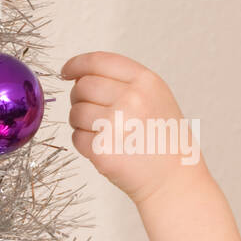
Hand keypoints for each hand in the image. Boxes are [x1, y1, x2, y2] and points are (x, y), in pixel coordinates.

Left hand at [60, 51, 201, 205]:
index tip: (67, 70)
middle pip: (82, 86)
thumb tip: (81, 75)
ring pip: (75, 112)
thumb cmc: (165, 141)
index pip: (98, 61)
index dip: (76, 64)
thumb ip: (124, 82)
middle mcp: (131, 99)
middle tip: (92, 111)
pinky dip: (84, 143)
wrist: (173, 180)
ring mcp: (116, 124)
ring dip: (80, 122)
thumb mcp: (157, 98)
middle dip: (79, 98)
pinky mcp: (103, 149)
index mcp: (146, 82)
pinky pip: (76, 138)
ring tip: (103, 132)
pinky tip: (105, 148)